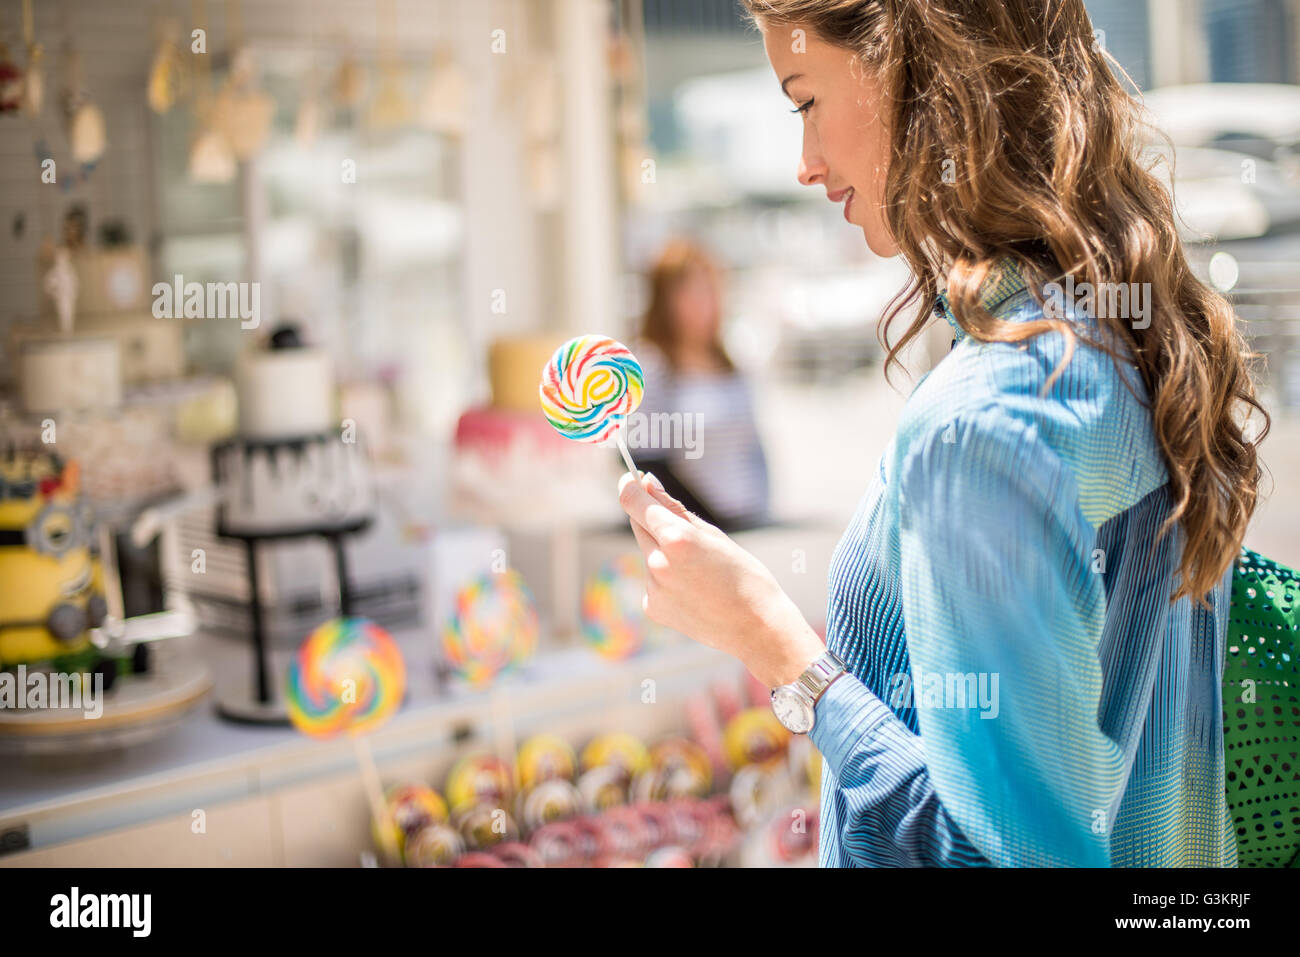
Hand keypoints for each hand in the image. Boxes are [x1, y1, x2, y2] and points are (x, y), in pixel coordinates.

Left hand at [617, 471, 824, 687]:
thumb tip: (646, 483)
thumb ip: (674, 508)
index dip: (628, 487)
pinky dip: (666, 578)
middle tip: (685, 533)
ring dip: (662, 552)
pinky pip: (652, 580)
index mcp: (676, 539)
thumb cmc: (744, 575)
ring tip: (699, 571)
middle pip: (639, 526)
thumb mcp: (713, 535)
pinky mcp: (652, 607)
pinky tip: (693, 590)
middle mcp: (657, 563)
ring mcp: (653, 588)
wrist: (755, 629)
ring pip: (647, 554)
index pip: (634, 503)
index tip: (629, 480)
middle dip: (653, 520)